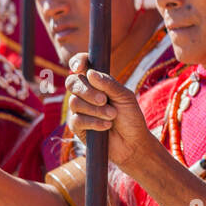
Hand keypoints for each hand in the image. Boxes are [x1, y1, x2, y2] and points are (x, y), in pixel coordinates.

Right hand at [64, 54, 153, 168]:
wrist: (133, 143)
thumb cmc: (131, 118)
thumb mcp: (125, 97)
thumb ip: (109, 85)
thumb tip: (90, 73)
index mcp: (97, 83)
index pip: (81, 67)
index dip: (78, 62)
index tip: (80, 66)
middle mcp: (85, 94)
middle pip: (72, 83)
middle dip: (87, 91)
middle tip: (104, 100)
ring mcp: (79, 110)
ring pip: (74, 102)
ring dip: (96, 110)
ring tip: (112, 116)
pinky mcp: (76, 126)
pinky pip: (77, 119)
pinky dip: (94, 122)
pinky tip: (106, 126)